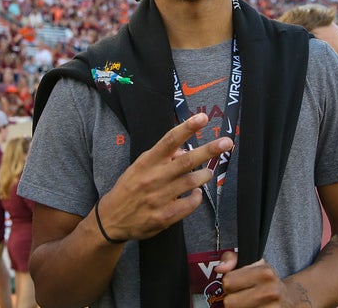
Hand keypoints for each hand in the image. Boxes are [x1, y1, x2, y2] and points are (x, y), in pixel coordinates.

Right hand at [96, 113, 232, 241]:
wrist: (111, 219)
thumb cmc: (129, 188)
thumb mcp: (140, 167)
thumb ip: (162, 157)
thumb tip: (185, 150)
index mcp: (147, 162)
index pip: (169, 140)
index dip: (187, 128)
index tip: (203, 117)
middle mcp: (154, 177)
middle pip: (186, 160)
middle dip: (209, 150)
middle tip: (227, 142)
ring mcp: (159, 198)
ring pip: (192, 182)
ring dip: (205, 175)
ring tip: (208, 172)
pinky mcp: (164, 217)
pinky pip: (189, 204)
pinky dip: (197, 197)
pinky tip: (196, 194)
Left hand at [214, 252, 301, 306]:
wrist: (289, 299)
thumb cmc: (266, 282)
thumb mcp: (253, 265)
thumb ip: (232, 260)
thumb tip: (220, 268)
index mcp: (265, 273)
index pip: (228, 282)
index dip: (229, 285)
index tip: (238, 285)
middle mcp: (270, 291)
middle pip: (230, 302)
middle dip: (232, 300)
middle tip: (243, 297)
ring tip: (249, 304)